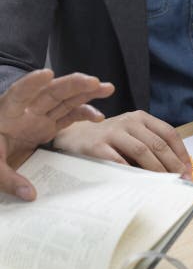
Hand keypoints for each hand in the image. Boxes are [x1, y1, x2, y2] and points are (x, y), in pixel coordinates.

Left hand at [0, 69, 113, 199]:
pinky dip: (83, 114)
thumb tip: (30, 194)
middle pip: (49, 93)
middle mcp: (25, 111)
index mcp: (6, 114)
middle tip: (93, 82)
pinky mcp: (47, 127)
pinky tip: (98, 116)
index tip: (47, 74)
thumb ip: (8, 180)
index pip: (19, 94)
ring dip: (85, 93)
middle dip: (72, 85)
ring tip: (106, 88)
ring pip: (63, 100)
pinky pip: (68, 117)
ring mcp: (37, 118)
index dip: (32, 83)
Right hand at [53, 110, 191, 178]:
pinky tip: (143, 183)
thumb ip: (151, 146)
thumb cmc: (108, 140)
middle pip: (158, 144)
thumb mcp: (131, 136)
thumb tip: (178, 170)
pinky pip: (119, 161)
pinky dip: (133, 172)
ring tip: (167, 183)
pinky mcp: (97, 145)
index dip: (181, 153)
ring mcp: (112, 132)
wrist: (72, 137)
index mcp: (141, 118)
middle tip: (183, 181)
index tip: (189, 171)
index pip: (169, 134)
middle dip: (173, 165)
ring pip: (143, 152)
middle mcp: (128, 121)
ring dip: (158, 170)